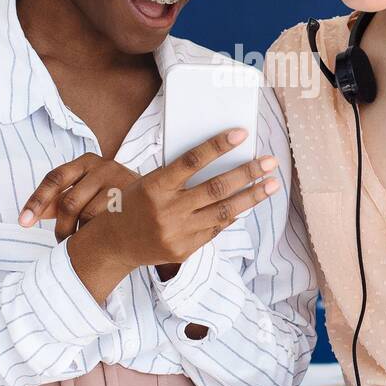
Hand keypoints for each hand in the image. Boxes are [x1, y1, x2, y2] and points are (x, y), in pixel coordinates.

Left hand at [19, 153, 140, 241]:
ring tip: (82, 240)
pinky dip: (96, 235)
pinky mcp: (135, 201)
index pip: (54, 179)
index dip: (36, 201)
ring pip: (87, 216)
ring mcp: (122, 182)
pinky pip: (105, 224)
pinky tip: (99, 239)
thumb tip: (31, 215)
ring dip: (79, 233)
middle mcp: (104, 166)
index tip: (24, 222)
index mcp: (87, 161)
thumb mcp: (84, 192)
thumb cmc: (112, 198)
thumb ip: (58, 200)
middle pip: (69, 202)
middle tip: (61, 241)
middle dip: (61, 227)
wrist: (156, 200)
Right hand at [76, 127, 279, 275]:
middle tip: (270, 162)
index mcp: (155, 186)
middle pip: (216, 188)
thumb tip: (220, 160)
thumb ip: (179, 174)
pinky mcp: (184, 251)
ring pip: (224, 211)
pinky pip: (215, 229)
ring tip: (271, 184)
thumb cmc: (134, 204)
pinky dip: (232, 215)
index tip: (242, 134)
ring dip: (252, 196)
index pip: (191, 161)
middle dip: (248, 173)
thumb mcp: (148, 182)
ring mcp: (177, 233)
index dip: (218, 146)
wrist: (113, 244)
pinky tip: (247, 203)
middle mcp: (167, 210)